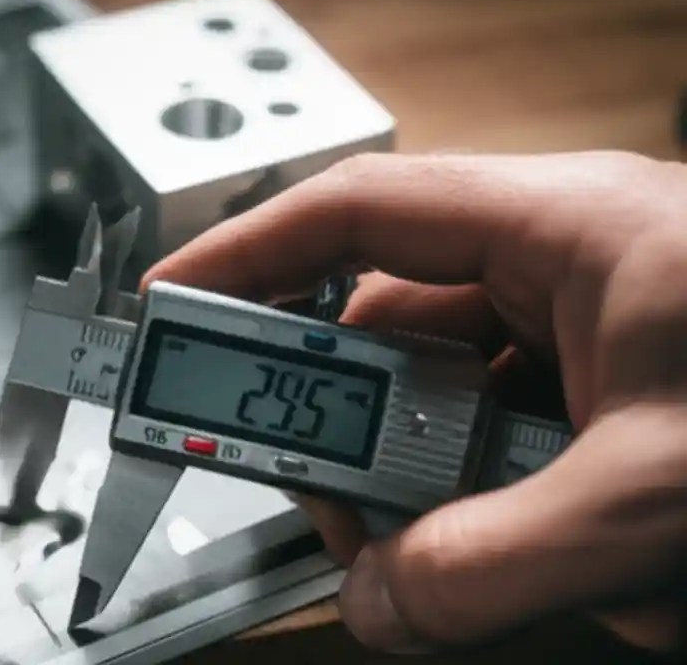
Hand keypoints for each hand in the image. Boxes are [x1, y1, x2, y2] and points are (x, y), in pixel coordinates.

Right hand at [146, 151, 686, 653]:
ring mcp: (588, 329)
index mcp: (566, 226)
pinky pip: (503, 438)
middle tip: (324, 498)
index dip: (247, 251)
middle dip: (347, 421)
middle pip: (388, 323)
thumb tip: (376, 601)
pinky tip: (545, 559)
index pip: (359, 209)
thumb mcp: (649, 497)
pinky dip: (498, 503)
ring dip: (433, 481)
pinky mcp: (606, 389)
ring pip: (444, 396)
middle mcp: (564, 264)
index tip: (171, 305)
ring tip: (450, 550)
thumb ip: (490, 563)